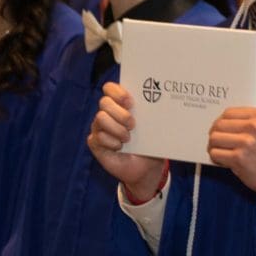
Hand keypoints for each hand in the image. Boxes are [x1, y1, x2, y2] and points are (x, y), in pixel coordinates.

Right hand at [87, 82, 163, 199]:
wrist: (147, 167)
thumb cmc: (150, 143)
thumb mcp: (154, 126)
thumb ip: (151, 113)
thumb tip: (160, 100)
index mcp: (122, 105)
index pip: (110, 88)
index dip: (118, 92)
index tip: (130, 102)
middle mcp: (108, 113)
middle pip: (105, 102)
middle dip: (120, 113)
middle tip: (133, 125)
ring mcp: (100, 127)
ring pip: (100, 118)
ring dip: (117, 129)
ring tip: (128, 138)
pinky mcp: (95, 142)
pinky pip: (98, 137)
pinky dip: (112, 143)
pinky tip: (119, 148)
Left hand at [207, 107, 255, 201]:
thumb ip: (252, 122)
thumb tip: (225, 123)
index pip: (229, 112)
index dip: (220, 122)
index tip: (220, 130)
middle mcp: (254, 126)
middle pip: (219, 125)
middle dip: (214, 135)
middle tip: (217, 143)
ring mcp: (246, 142)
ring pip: (214, 139)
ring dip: (213, 147)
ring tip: (220, 153)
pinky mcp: (239, 158)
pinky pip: (215, 154)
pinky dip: (216, 159)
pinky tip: (223, 162)